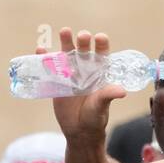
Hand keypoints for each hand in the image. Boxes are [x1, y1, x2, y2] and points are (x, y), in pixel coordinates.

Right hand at [44, 28, 126, 144]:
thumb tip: (122, 91)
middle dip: (83, 42)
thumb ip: (108, 95)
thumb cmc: (95, 117)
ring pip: (67, 54)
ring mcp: (70, 74)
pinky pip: (50, 67)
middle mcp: (85, 70)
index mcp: (99, 74)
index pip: (102, 55)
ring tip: (65, 31)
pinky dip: (45, 57)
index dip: (101, 45)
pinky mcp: (56, 81)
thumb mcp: (101, 106)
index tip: (101, 37)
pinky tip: (41, 50)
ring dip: (65, 42)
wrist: (79, 131)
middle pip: (83, 51)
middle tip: (83, 36)